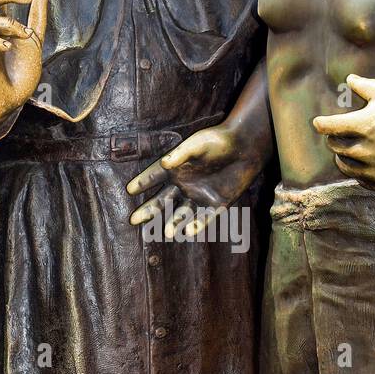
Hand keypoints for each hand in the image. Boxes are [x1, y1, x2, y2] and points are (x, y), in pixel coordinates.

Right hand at [127, 123, 259, 238]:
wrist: (245, 148)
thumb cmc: (219, 141)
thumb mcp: (198, 144)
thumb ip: (181, 154)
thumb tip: (164, 163)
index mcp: (177, 168)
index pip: (155, 176)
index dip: (143, 182)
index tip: (129, 189)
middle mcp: (184, 184)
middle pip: (163, 200)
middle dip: (149, 210)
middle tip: (133, 219)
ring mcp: (199, 195)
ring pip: (181, 213)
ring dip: (174, 223)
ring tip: (167, 232)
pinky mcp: (216, 204)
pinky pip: (204, 218)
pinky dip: (196, 225)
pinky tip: (188, 232)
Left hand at [313, 74, 374, 188]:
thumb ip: (364, 86)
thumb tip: (349, 79)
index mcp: (363, 125)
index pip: (328, 127)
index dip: (321, 123)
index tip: (318, 123)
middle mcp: (364, 150)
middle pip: (334, 146)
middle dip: (334, 138)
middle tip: (339, 133)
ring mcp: (372, 169)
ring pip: (343, 165)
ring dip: (342, 156)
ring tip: (348, 148)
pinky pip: (359, 178)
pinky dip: (358, 170)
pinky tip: (363, 161)